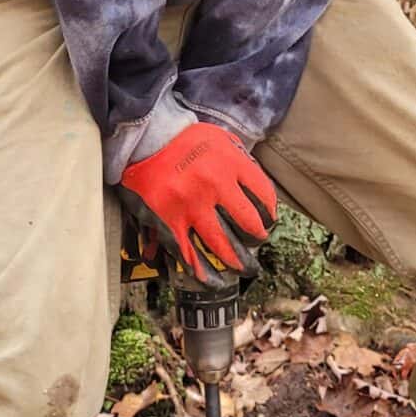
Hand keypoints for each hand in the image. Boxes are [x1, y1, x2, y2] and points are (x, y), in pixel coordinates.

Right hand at [120, 121, 276, 280]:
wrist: (145, 136)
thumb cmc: (185, 139)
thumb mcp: (222, 140)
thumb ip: (241, 163)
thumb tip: (257, 192)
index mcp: (230, 163)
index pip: (264, 196)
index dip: (270, 214)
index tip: (269, 221)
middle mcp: (213, 185)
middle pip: (248, 224)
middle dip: (257, 238)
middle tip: (257, 243)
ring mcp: (190, 205)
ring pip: (221, 244)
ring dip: (236, 261)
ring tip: (244, 268)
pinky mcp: (166, 218)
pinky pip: (187, 251)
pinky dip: (200, 270)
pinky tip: (211, 279)